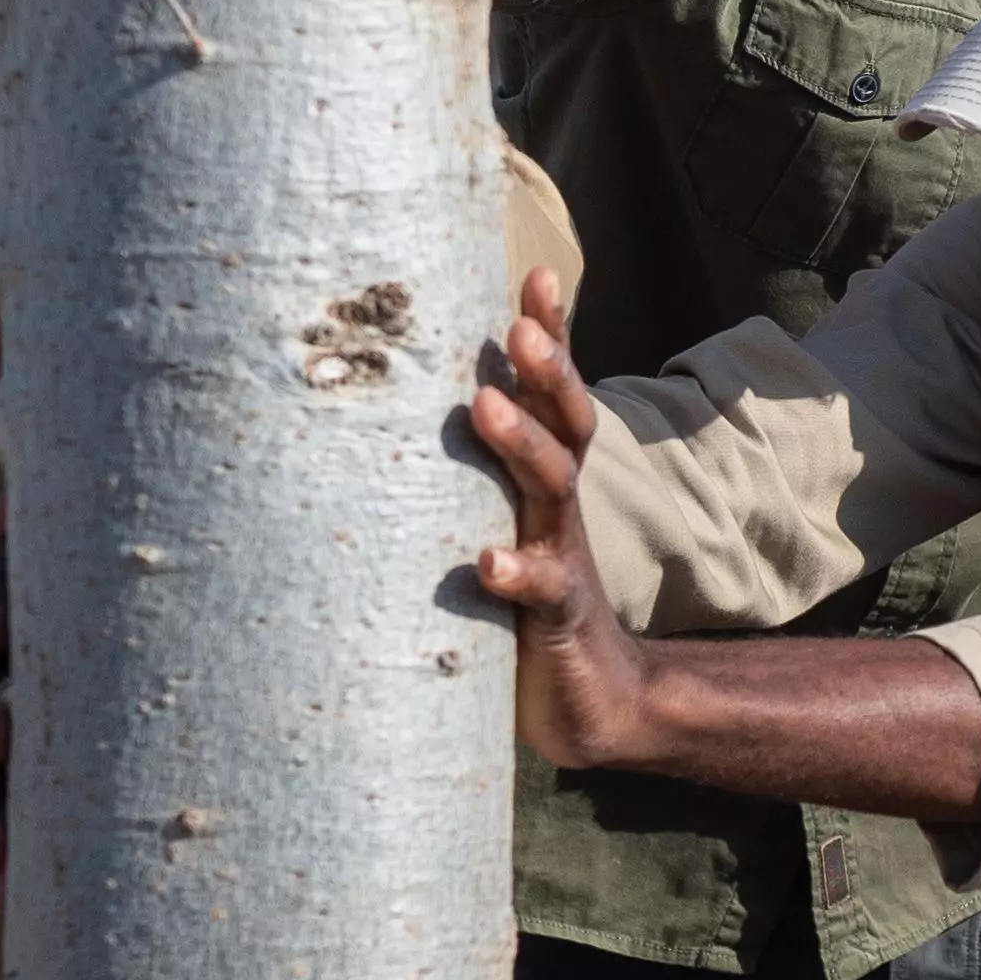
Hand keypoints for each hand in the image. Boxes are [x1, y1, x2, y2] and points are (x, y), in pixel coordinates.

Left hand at [471, 268, 655, 769]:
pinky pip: (543, 592)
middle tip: (520, 327)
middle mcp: (556, 510)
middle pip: (565, 424)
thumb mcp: (498, 530)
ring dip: (522, 442)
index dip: (551, 336)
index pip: (552, 396)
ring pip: (554, 488)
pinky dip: (516, 573)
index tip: (539, 274)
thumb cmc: (525, 608)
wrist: (594, 705)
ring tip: (484, 403)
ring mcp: (563, 560)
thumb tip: (385, 420)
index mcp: (543, 483)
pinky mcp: (556, 622)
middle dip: (547, 369)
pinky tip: (486, 563)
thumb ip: (463, 484)